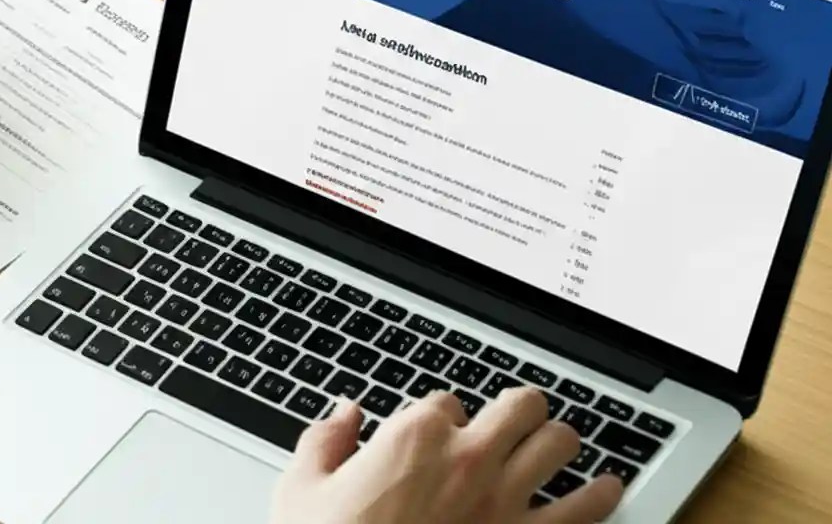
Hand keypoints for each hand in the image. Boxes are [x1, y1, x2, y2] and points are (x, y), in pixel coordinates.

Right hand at [271, 389, 623, 523]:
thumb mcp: (302, 490)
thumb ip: (324, 441)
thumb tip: (344, 415)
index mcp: (413, 437)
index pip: (446, 399)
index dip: (440, 414)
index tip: (434, 431)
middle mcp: (468, 458)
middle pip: (519, 405)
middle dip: (517, 409)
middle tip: (512, 419)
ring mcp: (505, 501)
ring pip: (560, 444)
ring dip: (558, 441)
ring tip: (557, 444)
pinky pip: (585, 510)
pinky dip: (602, 496)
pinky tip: (608, 489)